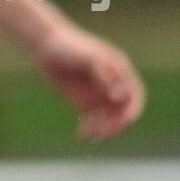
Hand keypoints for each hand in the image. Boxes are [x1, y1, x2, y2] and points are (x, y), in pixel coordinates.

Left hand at [31, 25, 145, 141]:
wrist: (44, 43)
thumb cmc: (68, 45)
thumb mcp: (88, 57)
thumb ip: (106, 74)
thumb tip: (121, 96)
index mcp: (119, 71)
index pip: (135, 96)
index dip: (133, 110)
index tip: (125, 122)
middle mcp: (112, 85)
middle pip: (122, 112)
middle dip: (116, 125)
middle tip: (104, 133)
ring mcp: (98, 94)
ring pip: (108, 120)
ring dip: (103, 131)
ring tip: (91, 137)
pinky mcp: (83, 102)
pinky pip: (91, 121)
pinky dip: (89, 130)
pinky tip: (81, 135)